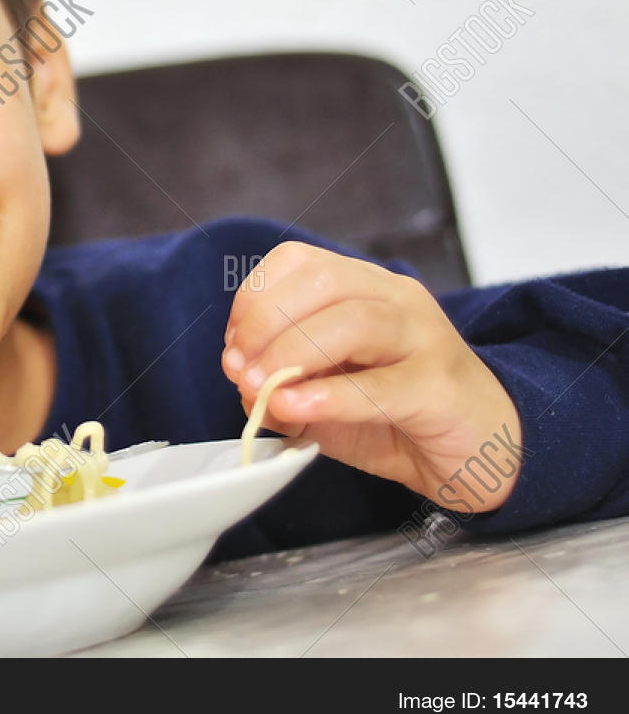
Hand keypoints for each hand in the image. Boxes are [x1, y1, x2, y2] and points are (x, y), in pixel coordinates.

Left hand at [222, 241, 522, 513]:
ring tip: (262, 390)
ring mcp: (425, 338)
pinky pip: (382, 384)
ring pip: (353, 321)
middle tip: (238, 369)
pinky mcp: (441, 387)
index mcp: (364, 288)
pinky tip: (294, 407)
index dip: (254, 298)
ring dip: (291, 354)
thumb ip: (280, 382)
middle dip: (266, 323)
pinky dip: (329, 395)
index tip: (233, 344)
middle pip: (322, 282)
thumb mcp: (323, 395)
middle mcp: (396, 300)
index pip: (298, 262)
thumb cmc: (396, 415)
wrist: (479, 451)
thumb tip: (239, 377)